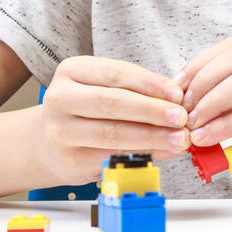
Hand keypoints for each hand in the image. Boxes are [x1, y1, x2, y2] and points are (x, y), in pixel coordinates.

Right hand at [33, 55, 192, 184]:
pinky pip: (111, 157)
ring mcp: (60, 131)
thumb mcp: (104, 88)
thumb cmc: (87, 110)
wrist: (50, 143)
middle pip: (112, 102)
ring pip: (112, 133)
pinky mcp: (69, 160)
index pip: (116, 74)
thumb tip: (179, 100)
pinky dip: (143, 155)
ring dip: (152, 136)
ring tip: (179, 139)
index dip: (150, 84)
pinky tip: (164, 152)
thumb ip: (136, 91)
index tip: (177, 94)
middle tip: (182, 118)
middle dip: (152, 111)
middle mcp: (60, 98)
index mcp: (71, 71)